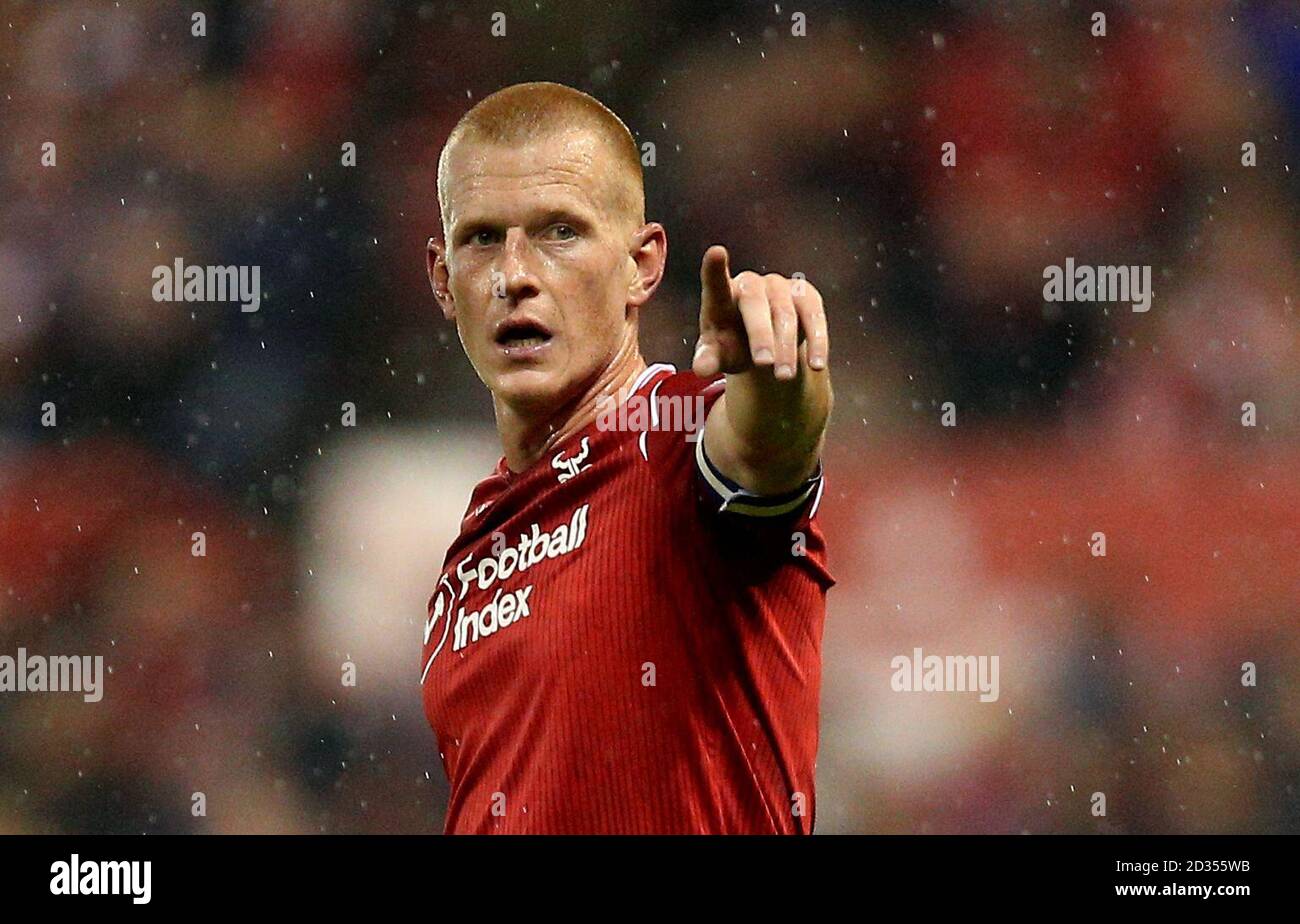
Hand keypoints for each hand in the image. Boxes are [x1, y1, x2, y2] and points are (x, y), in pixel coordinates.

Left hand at [692, 245, 827, 380]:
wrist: (764, 346)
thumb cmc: (732, 346)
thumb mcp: (718, 356)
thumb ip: (708, 360)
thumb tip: (701, 369)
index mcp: (722, 296)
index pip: (716, 282)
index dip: (715, 269)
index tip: (717, 253)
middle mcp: (750, 284)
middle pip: (754, 303)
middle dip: (760, 335)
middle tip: (763, 364)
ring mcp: (779, 287)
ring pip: (785, 313)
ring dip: (786, 347)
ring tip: (784, 377)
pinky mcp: (806, 296)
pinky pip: (814, 317)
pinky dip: (817, 342)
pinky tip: (817, 365)